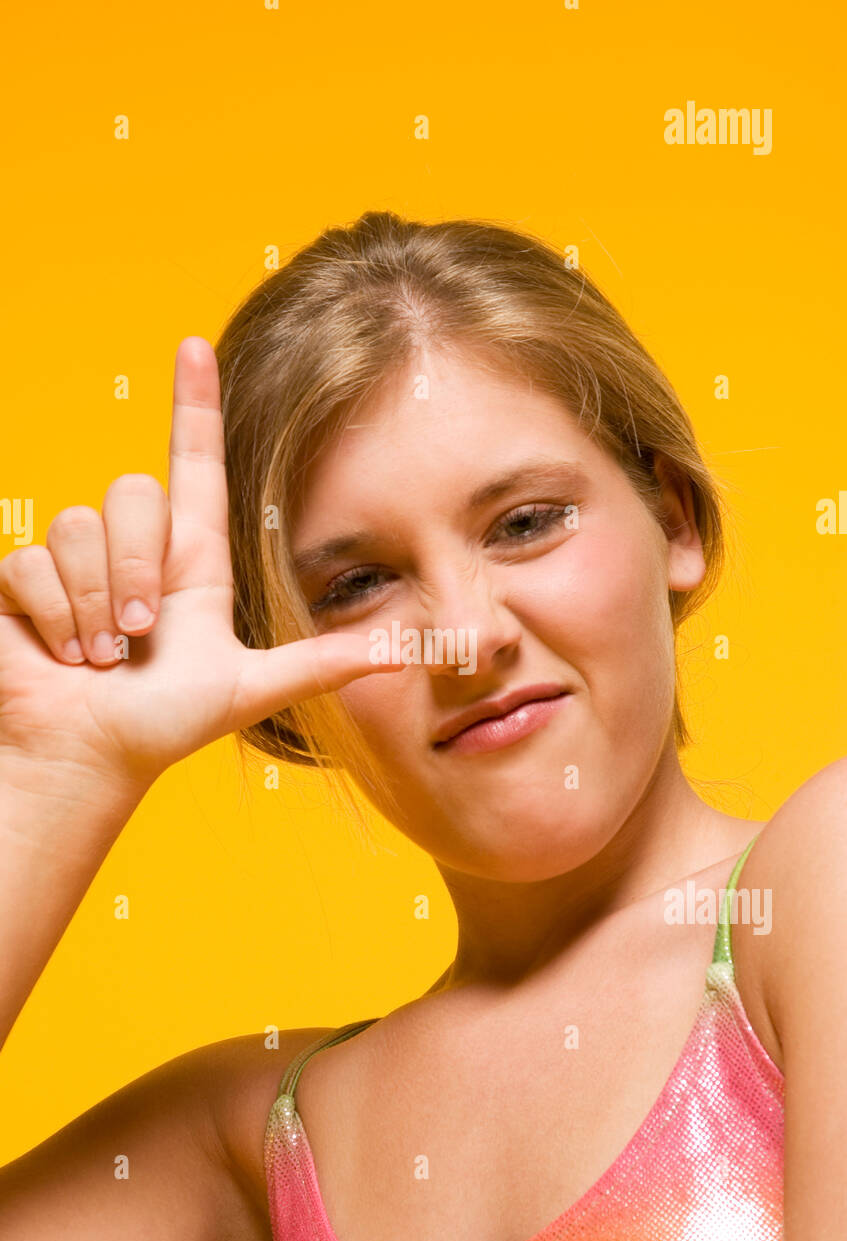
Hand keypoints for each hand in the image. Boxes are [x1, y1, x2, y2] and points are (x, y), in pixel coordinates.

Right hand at [0, 338, 400, 788]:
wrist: (85, 760)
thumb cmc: (161, 728)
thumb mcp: (249, 689)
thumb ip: (321, 664)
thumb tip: (405, 648)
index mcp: (191, 563)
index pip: (194, 464)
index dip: (193, 405)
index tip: (194, 347)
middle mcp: (135, 552)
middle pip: (133, 494)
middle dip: (134, 571)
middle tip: (137, 638)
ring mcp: (77, 565)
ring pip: (79, 526)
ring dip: (90, 605)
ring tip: (100, 657)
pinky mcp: (24, 582)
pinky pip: (32, 564)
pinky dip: (50, 617)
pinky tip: (60, 654)